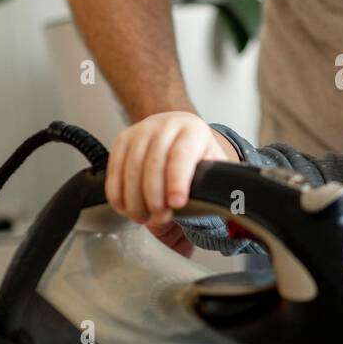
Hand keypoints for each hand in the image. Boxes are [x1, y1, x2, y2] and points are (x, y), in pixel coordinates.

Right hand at [104, 111, 234, 250]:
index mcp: (193, 130)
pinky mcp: (123, 140)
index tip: (176, 204)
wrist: (177, 132)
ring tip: (142, 217)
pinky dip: (117, 191)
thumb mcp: (212, 164)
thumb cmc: (197, 155)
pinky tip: (124, 207)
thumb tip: (228, 207)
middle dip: (154, 196)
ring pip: (131, 167)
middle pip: (153, 163)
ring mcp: (141, 130)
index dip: (177, 181)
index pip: (182, 155)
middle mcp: (165, 125)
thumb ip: (217, 182)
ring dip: (134, 198)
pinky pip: (115, 168)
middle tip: (158, 218)